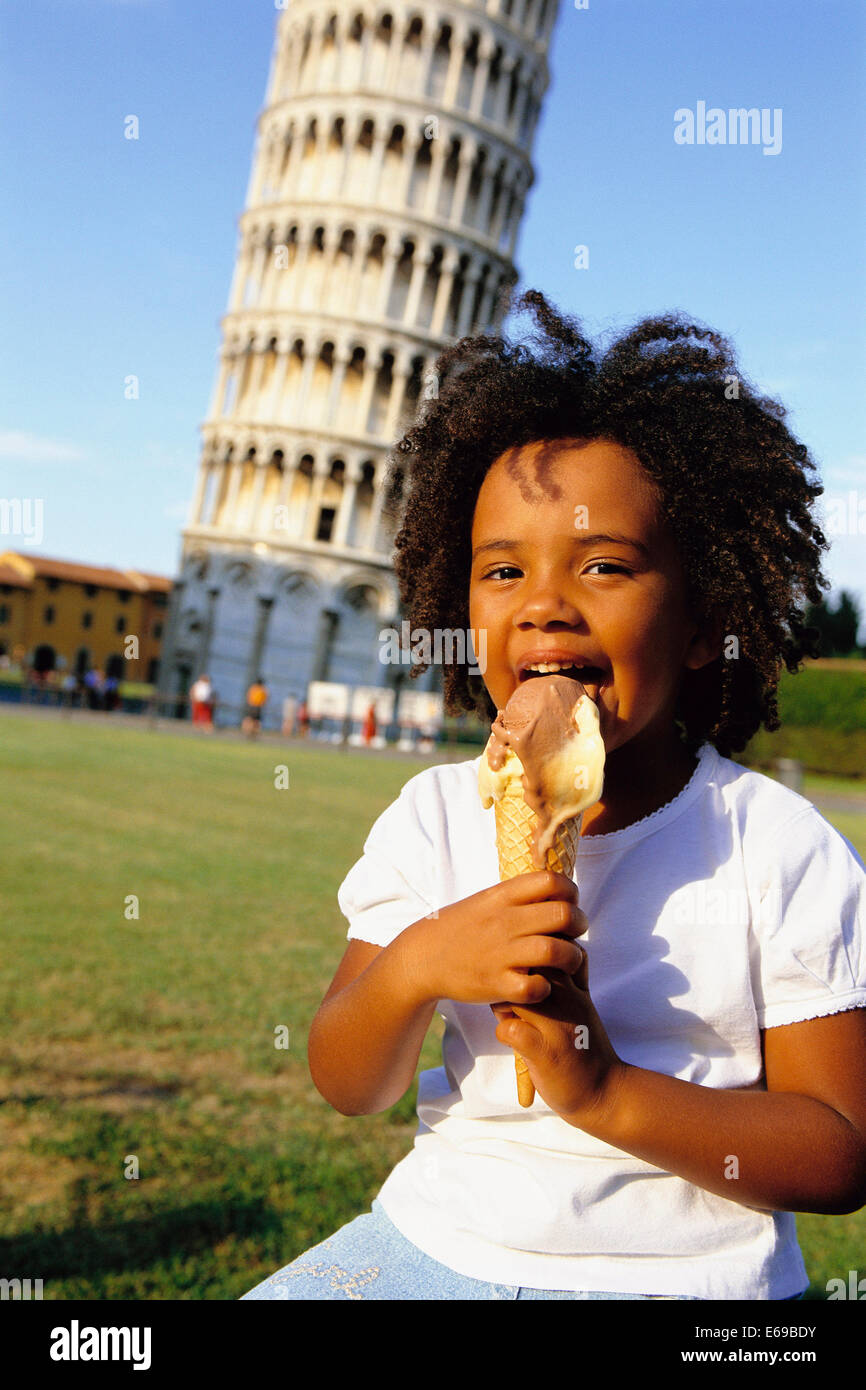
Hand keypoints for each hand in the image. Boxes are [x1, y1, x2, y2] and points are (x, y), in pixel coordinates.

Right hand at [404, 871, 587, 1008]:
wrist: (422, 957)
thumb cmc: (461, 927)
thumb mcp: (486, 900)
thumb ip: (519, 895)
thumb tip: (556, 887)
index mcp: (502, 896)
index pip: (551, 880)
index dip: (570, 891)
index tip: (569, 902)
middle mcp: (504, 921)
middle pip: (563, 914)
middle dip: (579, 923)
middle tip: (575, 932)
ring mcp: (500, 953)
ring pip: (556, 951)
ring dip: (571, 958)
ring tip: (568, 961)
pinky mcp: (496, 984)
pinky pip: (536, 987)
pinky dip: (545, 989)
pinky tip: (541, 986)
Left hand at [491, 944, 625, 1127]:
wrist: (605, 1091)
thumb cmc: (586, 1045)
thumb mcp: (584, 1003)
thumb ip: (571, 976)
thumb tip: (555, 946)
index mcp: (576, 988)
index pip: (550, 948)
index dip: (528, 954)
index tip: (522, 973)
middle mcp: (569, 1002)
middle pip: (531, 966)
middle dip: (510, 976)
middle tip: (509, 996)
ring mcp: (557, 1026)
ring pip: (517, 995)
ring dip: (504, 1005)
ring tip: (509, 1018)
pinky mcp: (545, 1053)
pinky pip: (512, 1031)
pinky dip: (504, 1032)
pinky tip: (512, 1040)